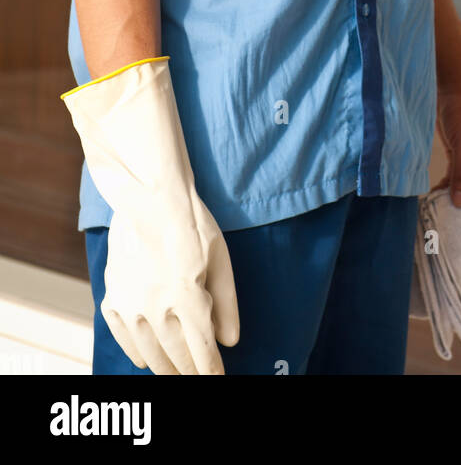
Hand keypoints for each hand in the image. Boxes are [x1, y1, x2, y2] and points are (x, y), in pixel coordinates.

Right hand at [103, 200, 239, 374]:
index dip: (211, 370)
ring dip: (164, 367)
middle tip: (198, 379)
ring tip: (176, 375)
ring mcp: (130, 303)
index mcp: (187, 296)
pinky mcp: (113, 295)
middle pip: (176, 356)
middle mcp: (156, 306)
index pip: (202, 350)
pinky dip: (134, 351)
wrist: (148, 197)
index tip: (217, 381)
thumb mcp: (221, 259)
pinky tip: (145, 359)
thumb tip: (229, 341)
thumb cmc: (191, 224)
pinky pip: (122, 335)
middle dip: (190, 372)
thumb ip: (226, 303)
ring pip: (149, 352)